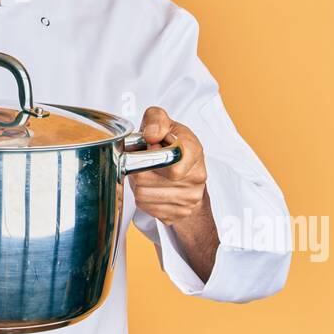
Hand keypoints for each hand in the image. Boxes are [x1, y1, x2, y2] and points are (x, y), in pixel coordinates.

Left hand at [129, 106, 207, 224]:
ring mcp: (189, 198)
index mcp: (194, 151)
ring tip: (147, 173)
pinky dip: (142, 197)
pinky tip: (151, 186)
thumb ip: (155, 120)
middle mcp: (196, 177)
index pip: (171, 164)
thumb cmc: (171, 143)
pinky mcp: (179, 213)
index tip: (149, 148)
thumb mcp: (163, 121)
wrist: (186, 168)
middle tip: (142, 161)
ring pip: (143, 195)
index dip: (150, 157)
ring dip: (137, 184)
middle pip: (147, 180)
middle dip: (137, 169)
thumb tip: (151, 136)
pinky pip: (146, 207)